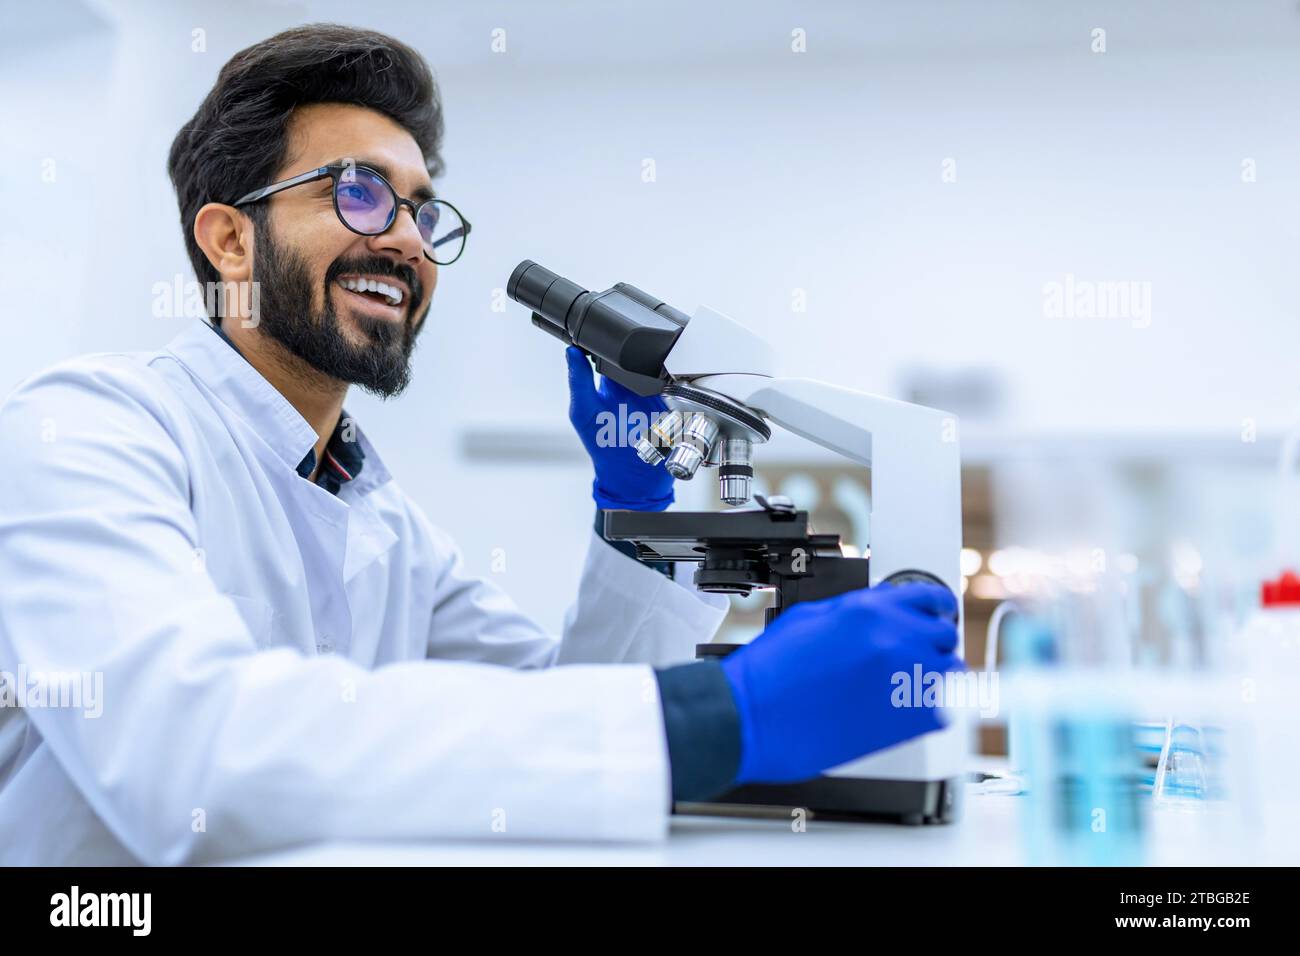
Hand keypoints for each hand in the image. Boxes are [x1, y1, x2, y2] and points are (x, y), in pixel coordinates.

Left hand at [565, 346, 674, 510]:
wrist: (635, 478)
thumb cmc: (604, 447)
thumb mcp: (583, 413)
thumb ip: (578, 383)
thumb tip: (572, 352)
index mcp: (611, 379)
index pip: (613, 349)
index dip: (613, 340)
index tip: (613, 336)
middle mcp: (636, 382)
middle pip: (643, 354)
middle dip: (642, 352)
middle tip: (636, 363)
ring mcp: (658, 392)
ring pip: (665, 367)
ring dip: (663, 368)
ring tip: (652, 384)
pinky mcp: (678, 403)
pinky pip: (682, 387)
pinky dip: (678, 387)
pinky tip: (669, 392)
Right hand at [720, 582, 962, 783]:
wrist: (752, 716)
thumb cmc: (769, 672)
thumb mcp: (810, 617)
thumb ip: (855, 610)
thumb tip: (881, 612)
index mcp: (868, 609)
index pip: (929, 597)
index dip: (936, 605)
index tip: (938, 612)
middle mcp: (894, 639)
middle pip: (945, 634)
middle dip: (931, 641)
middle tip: (915, 654)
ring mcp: (905, 678)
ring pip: (952, 671)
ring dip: (936, 675)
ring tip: (909, 684)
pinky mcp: (907, 719)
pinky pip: (947, 709)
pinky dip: (935, 708)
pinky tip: (909, 708)